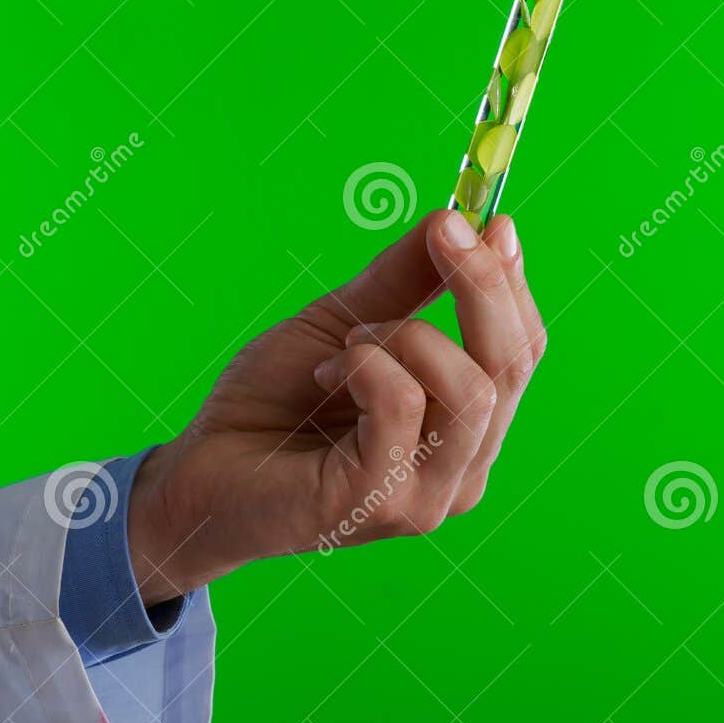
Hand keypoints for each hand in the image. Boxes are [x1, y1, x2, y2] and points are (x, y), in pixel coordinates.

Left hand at [127, 210, 546, 604]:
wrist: (201, 470)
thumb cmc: (273, 404)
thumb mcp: (345, 322)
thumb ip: (404, 281)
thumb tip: (458, 218)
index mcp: (465, 430)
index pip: (521, 354)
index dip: (511, 283)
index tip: (490, 220)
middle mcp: (460, 470)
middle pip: (510, 368)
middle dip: (483, 285)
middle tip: (446, 230)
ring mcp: (426, 497)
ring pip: (468, 388)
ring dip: (405, 336)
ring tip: (348, 343)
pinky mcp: (378, 504)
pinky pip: (400, 405)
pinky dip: (364, 366)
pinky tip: (326, 372)